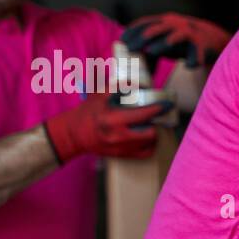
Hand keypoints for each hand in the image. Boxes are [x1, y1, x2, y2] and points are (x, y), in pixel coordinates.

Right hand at [43, 93, 171, 162]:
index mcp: (112, 119)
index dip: (156, 109)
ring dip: (153, 132)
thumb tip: (136, 82)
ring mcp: (121, 148)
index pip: (142, 114)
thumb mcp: (99, 95)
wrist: (74, 134)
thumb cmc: (88, 112)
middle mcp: (118, 136)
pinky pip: (145, 152)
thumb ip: (117, 87)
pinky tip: (146, 136)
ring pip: (150, 143)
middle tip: (154, 115)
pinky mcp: (123, 155)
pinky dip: (150, 145)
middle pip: (150, 132)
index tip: (165, 104)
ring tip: (149, 124)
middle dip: (154, 122)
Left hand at [121, 13, 231, 68]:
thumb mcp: (165, 46)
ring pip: (177, 36)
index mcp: (165, 23)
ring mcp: (190, 34)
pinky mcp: (203, 45)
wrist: (211, 40)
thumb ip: (151, 53)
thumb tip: (133, 69)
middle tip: (132, 47)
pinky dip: (194, 59)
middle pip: (158, 28)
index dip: (133, 30)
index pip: (146, 23)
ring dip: (164, 43)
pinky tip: (189, 66)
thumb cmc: (182, 44)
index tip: (122, 40)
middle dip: (144, 37)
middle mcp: (177, 25)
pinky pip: (198, 52)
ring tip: (152, 51)